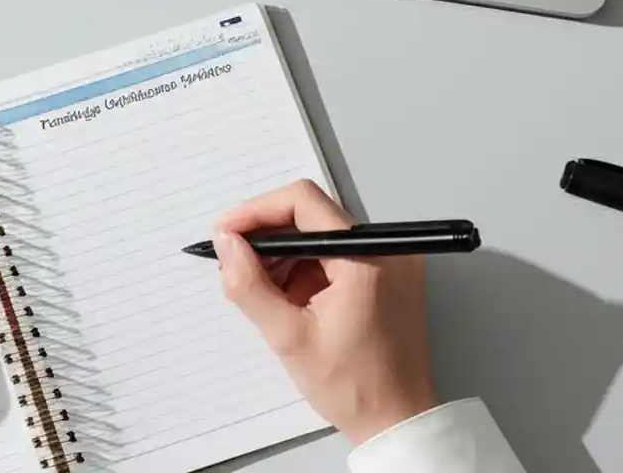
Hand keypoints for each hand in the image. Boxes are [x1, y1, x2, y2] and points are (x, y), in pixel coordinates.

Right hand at [213, 180, 436, 442]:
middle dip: (267, 236)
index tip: (226, 235)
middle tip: (234, 265)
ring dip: (285, 254)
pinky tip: (288, 299)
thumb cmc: (351, 386)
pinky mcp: (388, 275)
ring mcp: (391, 261)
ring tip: (262, 292)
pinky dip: (306, 268)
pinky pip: (337, 254)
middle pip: (311, 214)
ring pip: (321, 234)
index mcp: (366, 259)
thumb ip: (249, 284)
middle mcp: (386, 249)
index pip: (302, 202)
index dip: (256, 212)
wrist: (396, 421)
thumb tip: (226, 244)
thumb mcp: (288, 337)